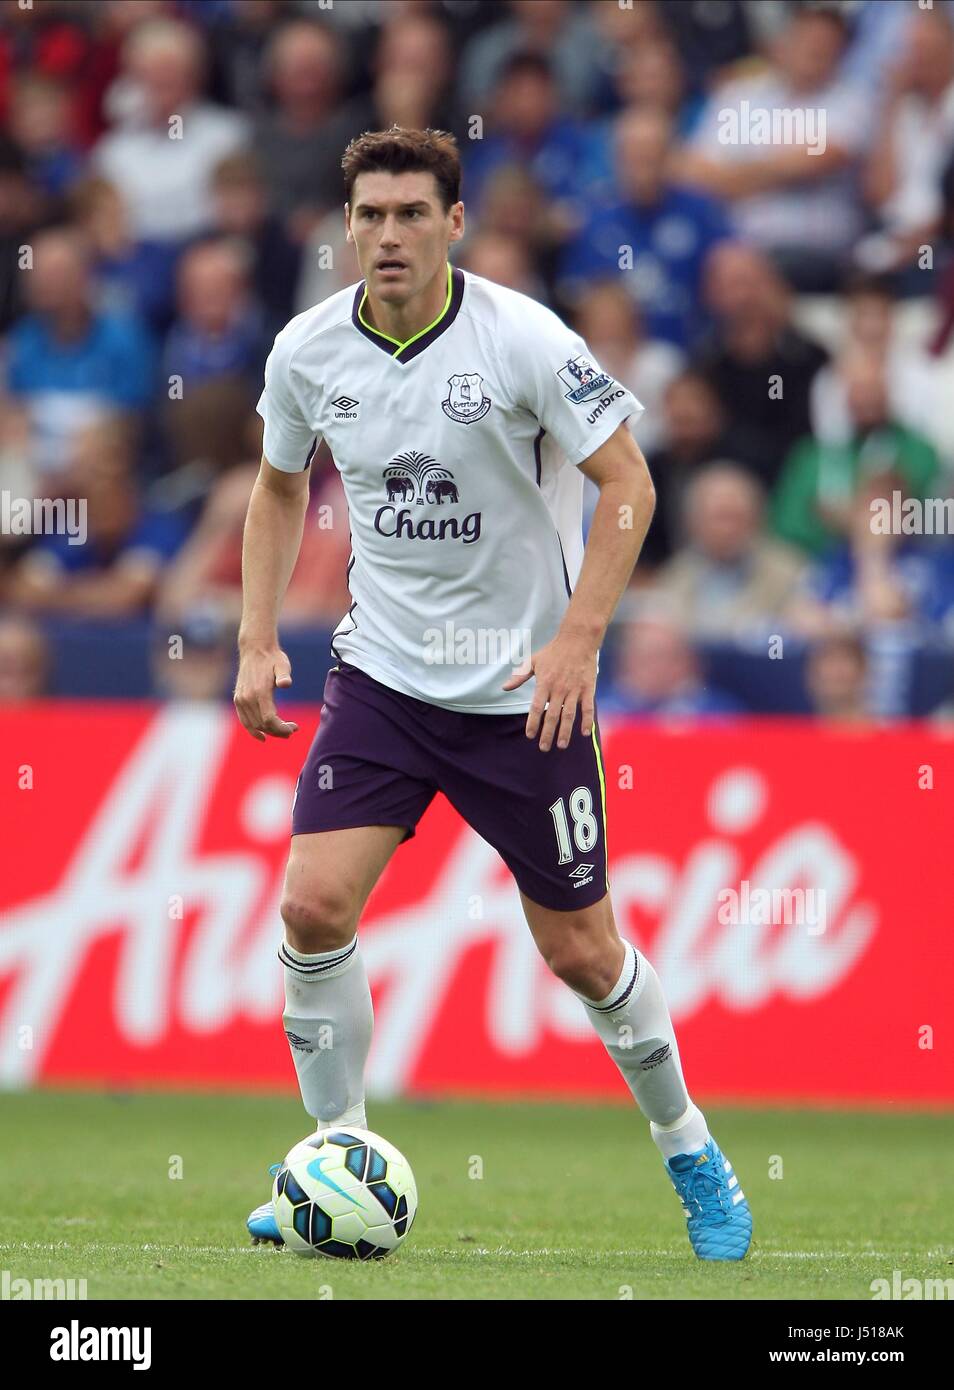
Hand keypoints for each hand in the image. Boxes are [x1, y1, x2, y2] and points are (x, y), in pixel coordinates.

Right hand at [233, 643, 298, 741]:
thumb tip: (286, 683)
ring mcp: (241, 699)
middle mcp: (248, 697)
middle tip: (293, 730)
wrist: (254, 649)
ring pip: (254, 725)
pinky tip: (262, 736)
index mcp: (260, 691)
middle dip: (278, 731)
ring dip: (269, 732)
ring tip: (283, 731)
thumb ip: (284, 675)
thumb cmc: (272, 658)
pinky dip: (252, 730)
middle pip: (263, 725)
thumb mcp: (282, 664)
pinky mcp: (238, 699)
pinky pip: (244, 720)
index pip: (270, 719)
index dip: (281, 728)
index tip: (294, 728)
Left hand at [502, 632, 597, 750]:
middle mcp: (559, 689)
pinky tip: (584, 733)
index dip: (533, 722)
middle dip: (547, 734)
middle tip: (544, 748)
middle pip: (552, 716)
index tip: (530, 735)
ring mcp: (574, 689)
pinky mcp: (588, 689)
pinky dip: (587, 721)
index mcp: (544, 683)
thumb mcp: (533, 661)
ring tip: (561, 745)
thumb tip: (504, 687)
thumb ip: (519, 676)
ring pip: (569, 715)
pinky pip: (588, 708)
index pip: (536, 707)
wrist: (578, 640)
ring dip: (565, 731)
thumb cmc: (553, 651)